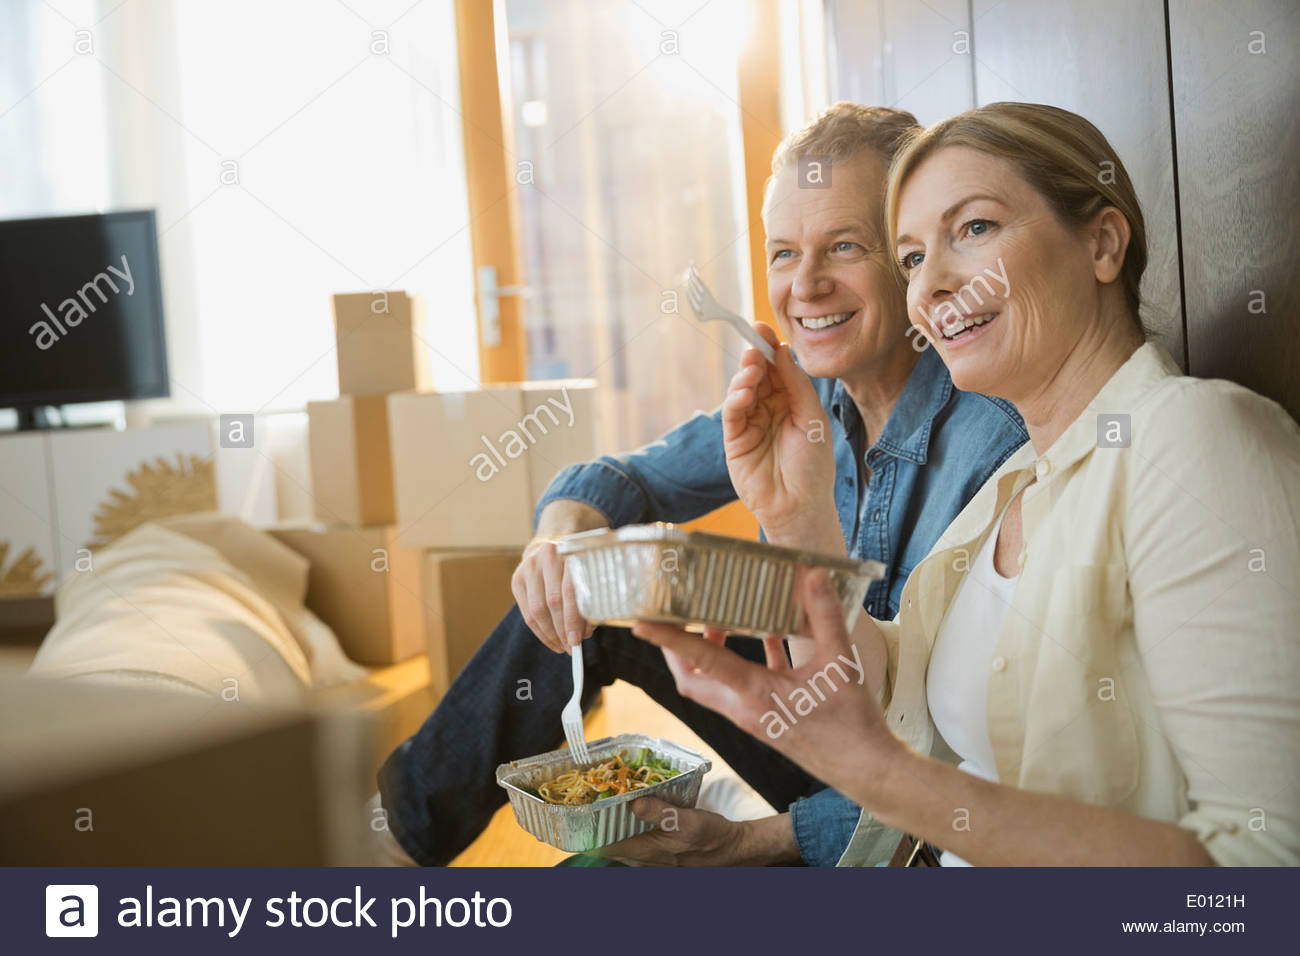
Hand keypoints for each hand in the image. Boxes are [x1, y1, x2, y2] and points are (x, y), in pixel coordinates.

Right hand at [512, 501, 606, 651]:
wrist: (554, 541)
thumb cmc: (578, 564)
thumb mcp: (589, 574)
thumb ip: (589, 600)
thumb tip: (584, 632)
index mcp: (569, 552)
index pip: (570, 592)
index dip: (573, 620)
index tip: (577, 640)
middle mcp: (547, 556)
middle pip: (552, 602)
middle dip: (562, 630)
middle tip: (571, 647)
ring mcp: (529, 566)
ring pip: (536, 609)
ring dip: (550, 634)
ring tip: (562, 646)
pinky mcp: (517, 578)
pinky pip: (526, 612)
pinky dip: (539, 631)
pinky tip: (550, 639)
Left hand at [599, 798, 796, 865]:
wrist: (733, 850)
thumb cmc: (711, 837)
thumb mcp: (688, 821)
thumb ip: (660, 812)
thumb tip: (633, 802)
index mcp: (646, 852)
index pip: (603, 846)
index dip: (585, 833)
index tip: (570, 815)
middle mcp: (643, 858)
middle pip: (607, 844)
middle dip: (593, 827)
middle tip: (582, 802)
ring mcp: (651, 858)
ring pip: (620, 843)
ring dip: (608, 827)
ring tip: (599, 803)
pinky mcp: (659, 852)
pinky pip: (633, 841)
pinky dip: (625, 827)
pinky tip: (628, 810)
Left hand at [631, 569, 901, 804]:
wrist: (865, 770)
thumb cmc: (852, 723)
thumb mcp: (840, 663)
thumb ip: (824, 616)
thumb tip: (813, 574)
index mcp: (755, 694)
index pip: (701, 661)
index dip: (669, 638)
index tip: (641, 623)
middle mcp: (744, 709)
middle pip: (691, 679)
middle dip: (676, 649)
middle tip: (677, 617)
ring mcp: (753, 717)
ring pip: (713, 685)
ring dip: (708, 655)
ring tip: (720, 622)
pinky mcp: (767, 720)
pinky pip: (743, 689)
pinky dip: (746, 662)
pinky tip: (766, 638)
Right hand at [723, 325, 838, 551]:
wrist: (800, 505)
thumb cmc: (813, 466)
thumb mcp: (811, 417)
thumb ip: (796, 384)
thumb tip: (782, 351)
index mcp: (790, 402)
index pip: (776, 370)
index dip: (769, 349)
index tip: (763, 328)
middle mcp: (769, 410)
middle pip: (757, 375)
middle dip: (754, 357)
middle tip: (754, 341)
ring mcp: (750, 425)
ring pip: (741, 391)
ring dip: (745, 376)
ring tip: (752, 369)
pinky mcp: (735, 441)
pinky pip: (732, 413)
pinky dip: (736, 398)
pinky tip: (745, 392)